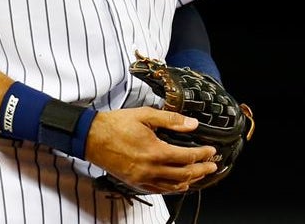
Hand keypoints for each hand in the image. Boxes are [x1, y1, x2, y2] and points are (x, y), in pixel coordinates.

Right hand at [85, 107, 218, 194]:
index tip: (212, 151)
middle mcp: (151, 169)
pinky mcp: (135, 182)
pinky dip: (173, 188)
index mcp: (155, 151)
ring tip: (200, 174)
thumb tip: (193, 124)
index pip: (188, 157)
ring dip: (191, 181)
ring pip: (173, 185)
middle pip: (185, 174)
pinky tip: (180, 184)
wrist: (92, 138)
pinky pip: (159, 190)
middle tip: (213, 166)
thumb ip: (171, 120)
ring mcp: (143, 178)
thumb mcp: (145, 115)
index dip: (203, 154)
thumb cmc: (116, 124)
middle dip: (202, 170)